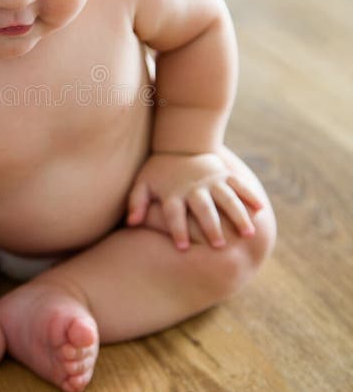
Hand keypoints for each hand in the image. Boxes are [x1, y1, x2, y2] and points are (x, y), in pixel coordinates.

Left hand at [126, 152, 263, 250]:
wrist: (179, 144)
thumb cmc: (159, 172)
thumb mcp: (142, 184)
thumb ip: (136, 202)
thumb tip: (131, 222)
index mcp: (173, 193)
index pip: (174, 213)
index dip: (177, 229)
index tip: (182, 247)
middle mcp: (194, 188)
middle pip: (203, 208)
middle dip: (210, 226)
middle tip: (218, 246)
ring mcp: (211, 181)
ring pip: (226, 198)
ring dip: (237, 215)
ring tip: (247, 233)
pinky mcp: (225, 176)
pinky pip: (239, 185)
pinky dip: (250, 196)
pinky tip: (260, 210)